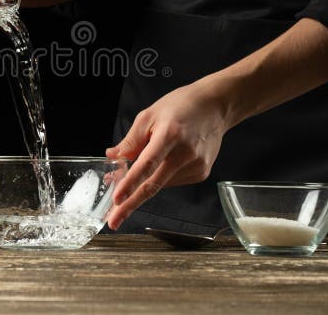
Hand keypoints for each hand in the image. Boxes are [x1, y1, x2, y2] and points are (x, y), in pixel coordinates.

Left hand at [104, 77, 231, 229]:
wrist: (215, 106)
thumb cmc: (180, 106)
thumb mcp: (149, 116)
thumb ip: (130, 140)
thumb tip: (112, 158)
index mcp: (169, 135)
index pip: (146, 165)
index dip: (130, 184)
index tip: (116, 200)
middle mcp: (185, 153)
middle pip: (153, 185)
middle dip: (130, 205)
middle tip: (113, 221)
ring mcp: (196, 165)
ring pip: (161, 184)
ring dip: (142, 188)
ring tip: (127, 183)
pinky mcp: (201, 172)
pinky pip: (172, 181)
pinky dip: (159, 178)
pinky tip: (161, 164)